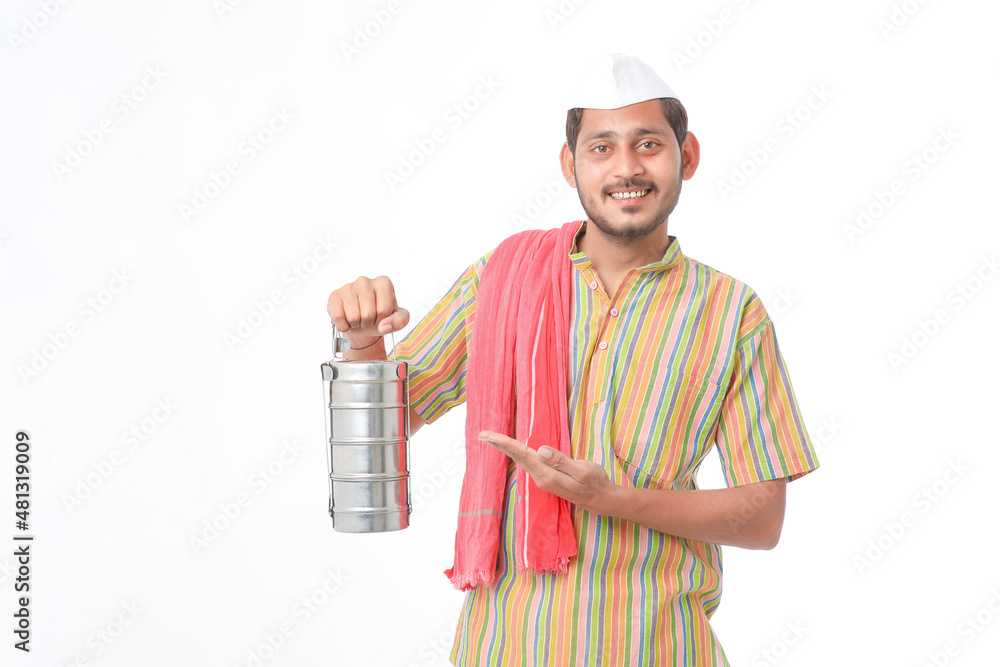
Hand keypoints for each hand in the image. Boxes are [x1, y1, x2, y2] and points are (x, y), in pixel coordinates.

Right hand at [327, 275, 409, 344]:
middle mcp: (365, 281)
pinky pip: (338, 317)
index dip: (383, 319)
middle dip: (369, 322)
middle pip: (368, 314)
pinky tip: (347, 319)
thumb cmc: (380, 316)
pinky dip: (344, 325)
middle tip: (368, 318)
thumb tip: (384, 326)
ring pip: (353, 317)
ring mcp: (348, 287)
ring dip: (356, 324)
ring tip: (359, 318)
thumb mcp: (397, 318)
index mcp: (383, 283)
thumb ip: (399, 321)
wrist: (363, 321)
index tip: (381, 316)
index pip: (384, 309)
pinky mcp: (335, 296)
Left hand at [479, 430, 615, 513]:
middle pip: (516, 457)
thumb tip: (541, 450)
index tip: (488, 436)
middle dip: (499, 445)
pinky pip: (527, 462)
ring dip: (505, 449)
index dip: (504, 443)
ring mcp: (543, 479)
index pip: (522, 454)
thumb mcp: (582, 470)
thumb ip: (561, 460)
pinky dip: (516, 453)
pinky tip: (511, 450)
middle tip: (481, 434)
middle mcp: (541, 478)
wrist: (600, 499)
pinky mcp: (547, 478)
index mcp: (547, 475)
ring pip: (520, 460)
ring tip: (492, 439)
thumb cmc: (594, 482)